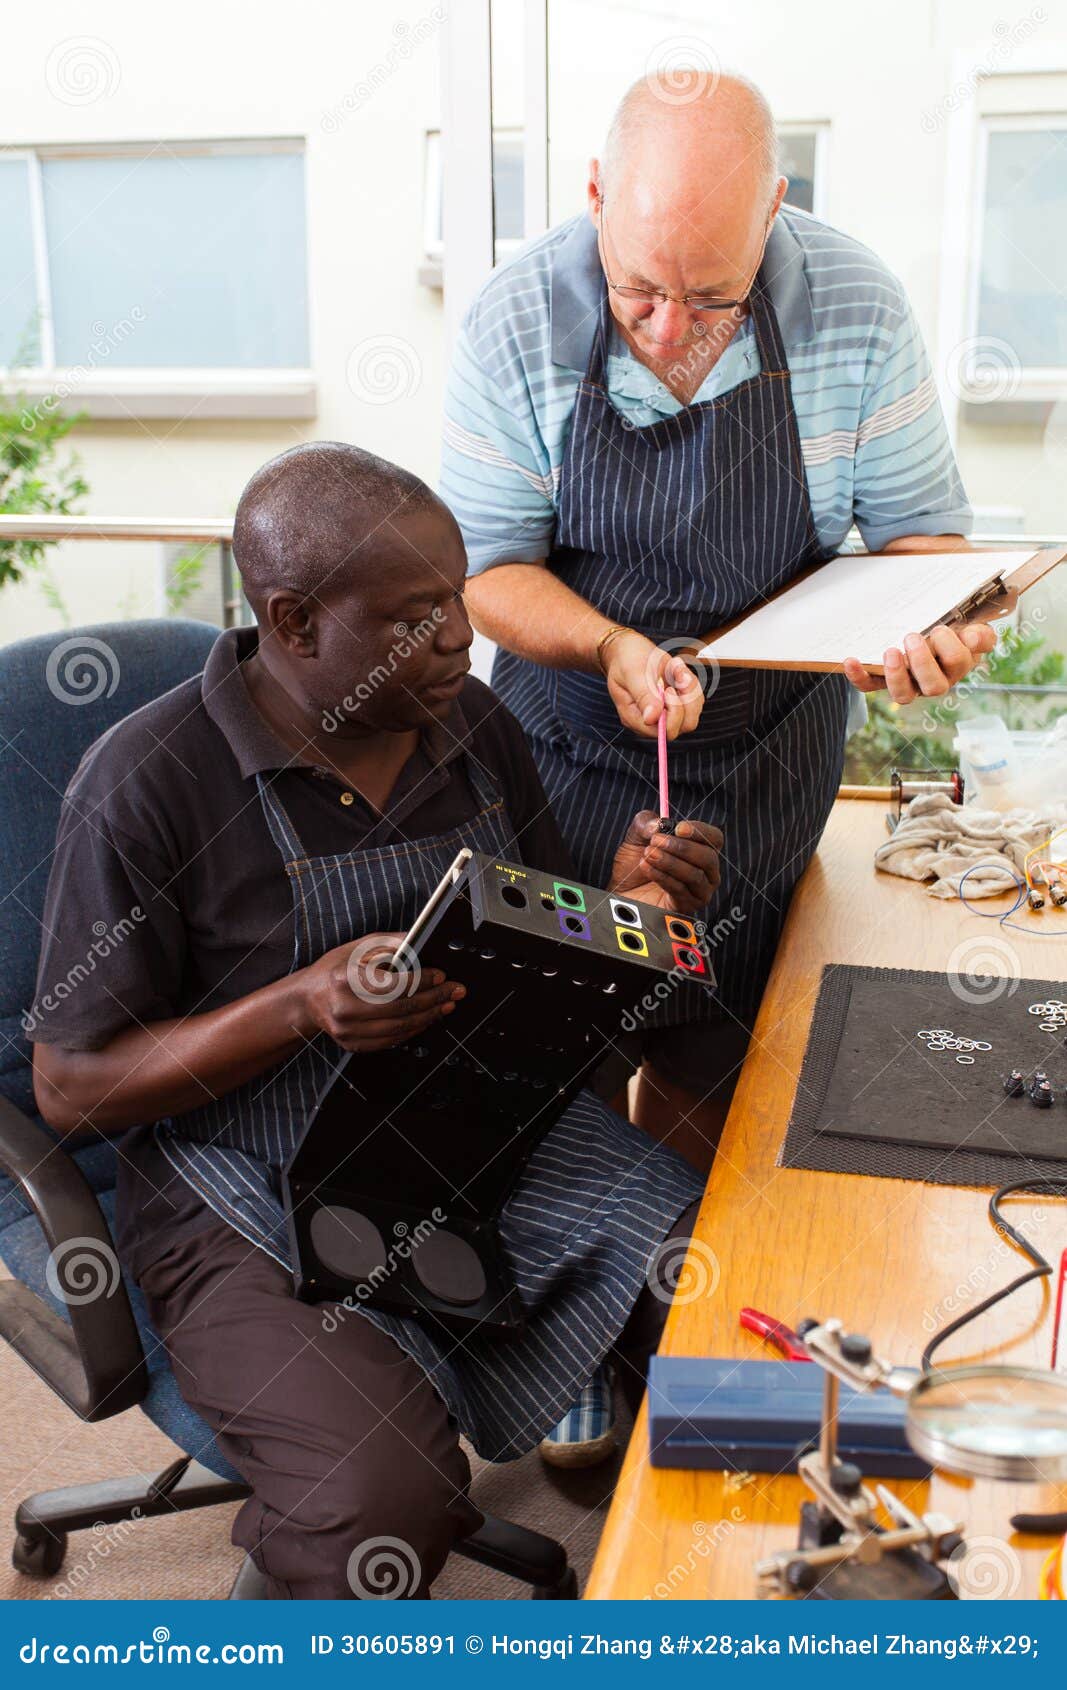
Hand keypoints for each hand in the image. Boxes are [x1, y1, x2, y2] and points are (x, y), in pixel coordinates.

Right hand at [297, 932, 464, 1052]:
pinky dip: (413, 1029)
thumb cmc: (335, 969)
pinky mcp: (353, 1045)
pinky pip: (391, 1040)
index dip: (423, 982)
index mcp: (344, 981)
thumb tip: (421, 942)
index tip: (442, 976)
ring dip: (429, 1017)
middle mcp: (344, 1009)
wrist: (309, 998)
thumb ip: (391, 944)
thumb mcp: (359, 947)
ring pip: (399, 1028)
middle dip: (434, 999)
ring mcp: (347, 1032)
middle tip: (454, 991)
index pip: (393, 984)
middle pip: (401, 1009)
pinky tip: (427, 1018)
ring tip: (446, 1004)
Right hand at [602, 631, 704, 737]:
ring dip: (689, 686)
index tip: (668, 689)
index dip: (673, 713)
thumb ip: (643, 696)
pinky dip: (690, 680)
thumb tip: (651, 718)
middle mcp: (652, 720)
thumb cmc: (626, 660)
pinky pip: (695, 697)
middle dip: (686, 698)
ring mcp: (667, 711)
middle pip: (683, 724)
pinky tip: (676, 667)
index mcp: (635, 718)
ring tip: (675, 665)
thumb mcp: (632, 674)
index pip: (663, 731)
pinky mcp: (678, 701)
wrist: (628, 648)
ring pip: (693, 711)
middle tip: (676, 674)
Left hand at [609, 811, 721, 913]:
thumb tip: (659, 823)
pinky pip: (680, 890)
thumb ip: (646, 823)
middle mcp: (706, 872)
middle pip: (709, 858)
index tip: (678, 828)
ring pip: (695, 875)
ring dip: (670, 862)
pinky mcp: (685, 907)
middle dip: (682, 848)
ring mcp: (699, 892)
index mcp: (701, 850)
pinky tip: (646, 867)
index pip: (714, 838)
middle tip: (657, 841)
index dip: (700, 831)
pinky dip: (662, 876)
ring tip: (648, 854)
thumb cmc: (634, 863)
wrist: (620, 891)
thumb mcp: (636, 836)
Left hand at [843, 621, 995, 703]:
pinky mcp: (884, 681)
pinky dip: (859, 677)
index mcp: (956, 666)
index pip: (958, 663)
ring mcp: (908, 684)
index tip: (940, 629)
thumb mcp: (972, 629)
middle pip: (933, 686)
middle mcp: (934, 681)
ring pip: (903, 695)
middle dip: (922, 663)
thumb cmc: (953, 633)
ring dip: (896, 676)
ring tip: (891, 652)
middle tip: (912, 638)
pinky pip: (870, 686)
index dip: (950, 648)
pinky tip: (850, 660)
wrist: (928, 634)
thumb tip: (973, 639)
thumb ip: (980, 634)